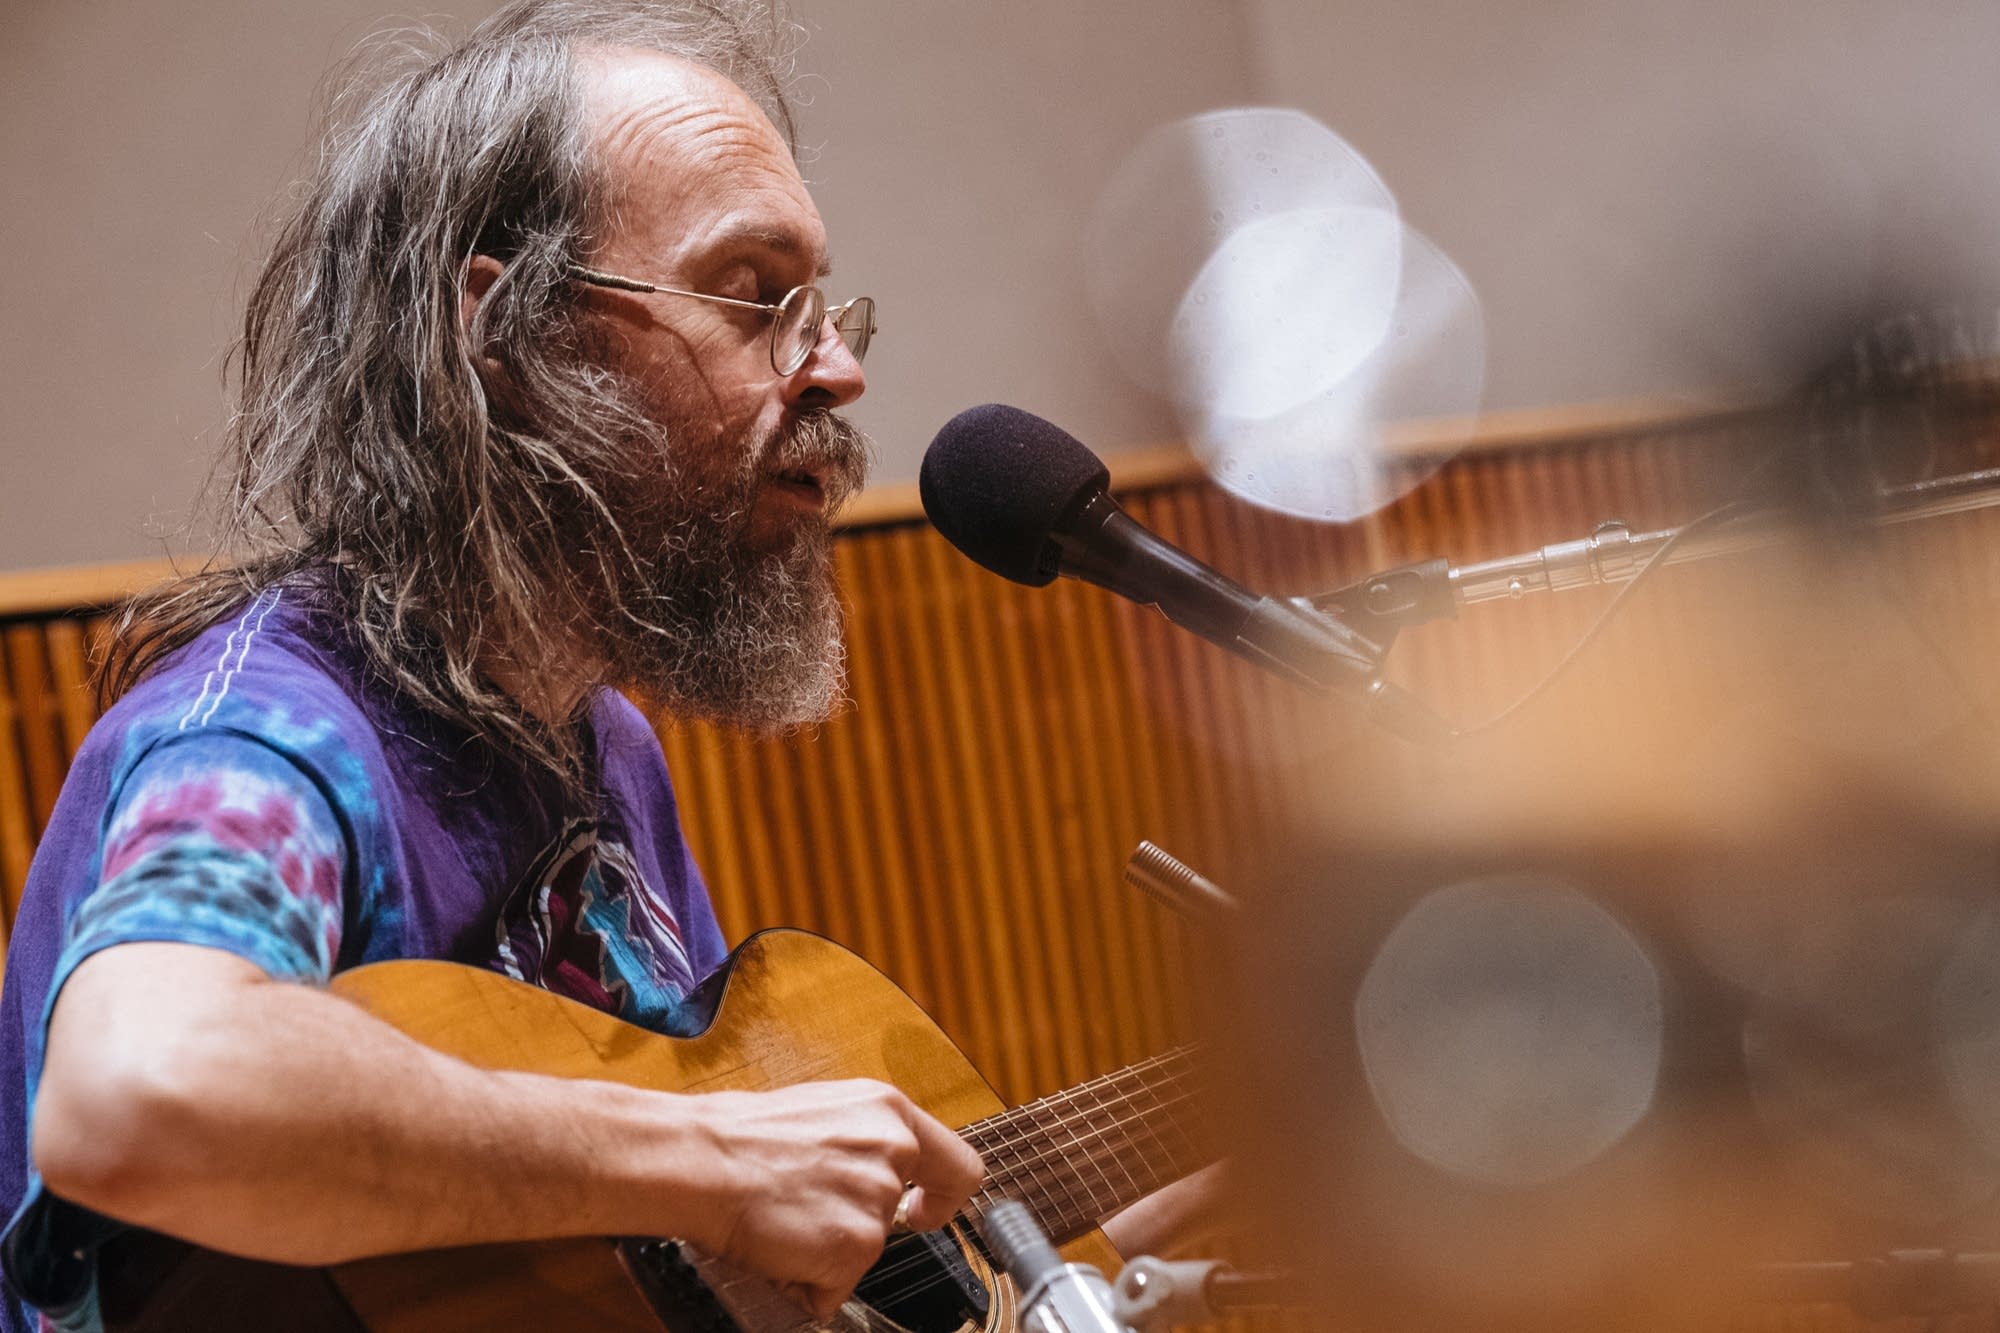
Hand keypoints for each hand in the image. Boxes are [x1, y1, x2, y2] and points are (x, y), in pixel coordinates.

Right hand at [679, 1080, 985, 1320]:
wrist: (701, 1159)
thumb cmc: (741, 1135)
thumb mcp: (824, 1111)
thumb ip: (864, 1139)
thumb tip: (876, 1167)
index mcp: (888, 1110)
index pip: (956, 1164)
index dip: (944, 1197)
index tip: (923, 1210)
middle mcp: (893, 1151)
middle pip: (896, 1214)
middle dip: (856, 1224)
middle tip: (812, 1215)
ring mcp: (878, 1200)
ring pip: (865, 1249)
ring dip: (826, 1249)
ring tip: (783, 1220)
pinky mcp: (856, 1247)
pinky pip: (837, 1286)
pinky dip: (807, 1281)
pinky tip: (779, 1247)